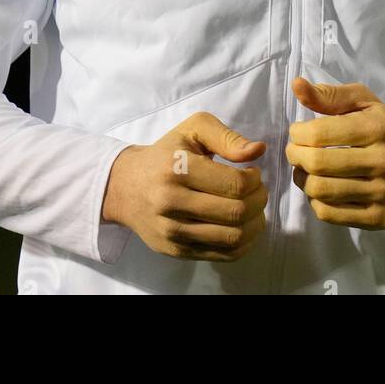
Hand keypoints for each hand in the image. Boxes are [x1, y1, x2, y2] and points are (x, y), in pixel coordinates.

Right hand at [101, 111, 268, 261]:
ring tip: (253, 209)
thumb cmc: (166, 154)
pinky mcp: (175, 250)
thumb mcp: (193, 130)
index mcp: (177, 167)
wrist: (125, 186)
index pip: (234, 184)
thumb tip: (258, 150)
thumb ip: (227, 137)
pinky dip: (244, 243)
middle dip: (259, 200)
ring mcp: (172, 230)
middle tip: (258, 191)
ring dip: (255, 223)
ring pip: (232, 237)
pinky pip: (222, 255)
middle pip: (236, 212)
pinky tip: (243, 226)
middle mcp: (171, 201)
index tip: (253, 173)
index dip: (255, 180)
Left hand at [285, 77, 384, 229]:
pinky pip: (329, 214)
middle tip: (294, 151)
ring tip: (304, 169)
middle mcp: (382, 161)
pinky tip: (319, 189)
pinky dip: (315, 200)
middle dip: (295, 155)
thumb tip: (297, 85)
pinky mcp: (377, 218)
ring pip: (320, 191)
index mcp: (377, 128)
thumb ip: (332, 95)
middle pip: (317, 163)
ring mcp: (381, 193)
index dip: (298, 132)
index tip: (298, 131)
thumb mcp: (367, 104)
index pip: (321, 133)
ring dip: (302, 179)